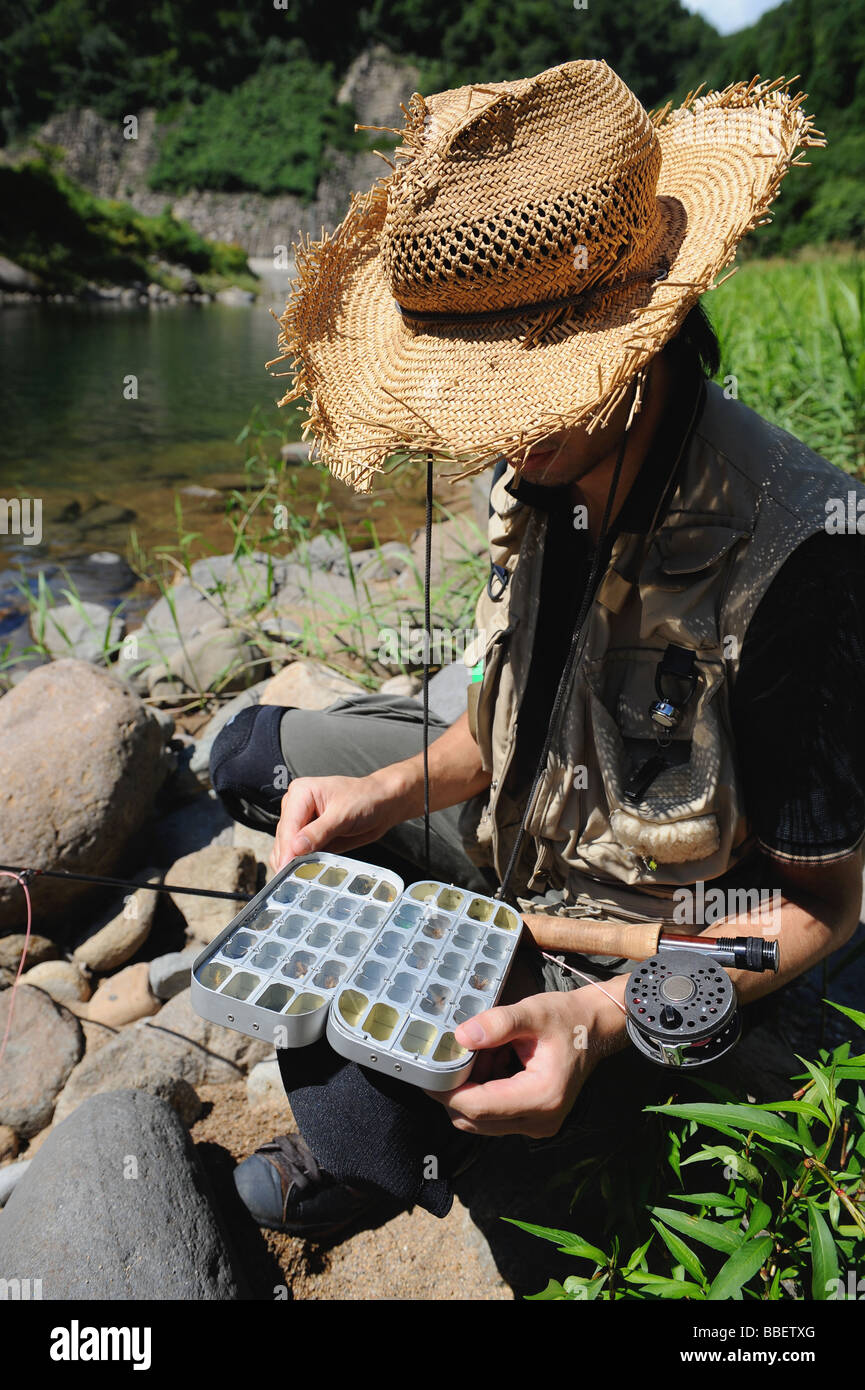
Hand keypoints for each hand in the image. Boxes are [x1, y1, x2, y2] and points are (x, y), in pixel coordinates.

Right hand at [269, 769, 404, 871]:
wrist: (382, 804)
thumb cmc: (366, 799)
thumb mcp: (343, 815)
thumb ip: (319, 832)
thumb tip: (296, 848)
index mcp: (301, 792)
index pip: (289, 825)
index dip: (287, 848)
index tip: (286, 868)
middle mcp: (296, 806)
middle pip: (284, 838)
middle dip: (288, 858)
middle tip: (291, 879)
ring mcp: (301, 822)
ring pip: (287, 848)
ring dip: (292, 863)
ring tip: (297, 879)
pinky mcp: (309, 836)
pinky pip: (299, 853)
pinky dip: (300, 864)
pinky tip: (303, 874)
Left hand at [425, 984, 626, 1138]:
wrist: (595, 1029)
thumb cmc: (567, 1018)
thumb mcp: (533, 1012)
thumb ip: (497, 1024)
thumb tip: (460, 1037)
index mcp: (541, 1097)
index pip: (478, 1106)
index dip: (448, 1091)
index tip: (428, 1070)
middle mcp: (540, 1121)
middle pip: (474, 1120)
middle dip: (456, 1090)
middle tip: (452, 1054)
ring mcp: (537, 1126)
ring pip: (480, 1121)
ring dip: (470, 1090)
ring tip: (481, 1053)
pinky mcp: (533, 1122)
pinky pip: (494, 1116)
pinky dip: (484, 1091)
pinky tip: (492, 1061)